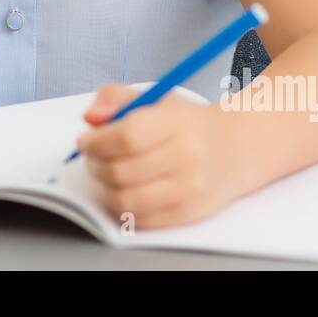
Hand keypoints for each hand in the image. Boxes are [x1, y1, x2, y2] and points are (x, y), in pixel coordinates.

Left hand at [76, 82, 243, 229]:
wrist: (233, 150)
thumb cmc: (186, 123)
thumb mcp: (154, 97)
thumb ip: (114, 98)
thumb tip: (90, 118)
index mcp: (177, 122)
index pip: (127, 136)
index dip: (96, 141)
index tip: (85, 140)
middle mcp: (187, 157)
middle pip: (121, 171)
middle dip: (94, 164)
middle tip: (92, 157)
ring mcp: (189, 189)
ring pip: (125, 200)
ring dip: (103, 188)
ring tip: (105, 173)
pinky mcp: (187, 214)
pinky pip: (139, 219)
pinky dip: (121, 206)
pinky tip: (122, 189)